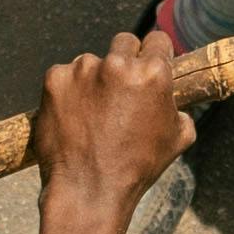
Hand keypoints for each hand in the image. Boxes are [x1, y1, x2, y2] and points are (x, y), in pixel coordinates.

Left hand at [32, 28, 189, 232]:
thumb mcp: (178, 140)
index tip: (148, 66)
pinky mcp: (55, 79)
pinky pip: (65, 76)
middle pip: (124, 43)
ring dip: (94, 80)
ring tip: (92, 116)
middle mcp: (118, 64)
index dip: (155, 55)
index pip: (158, 41)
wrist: (88, 191)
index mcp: (153, 73)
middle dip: (125, 60)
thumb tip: (173, 101)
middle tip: (120, 90)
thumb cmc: (136, 169)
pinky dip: (68, 92)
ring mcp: (83, 69)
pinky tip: (73, 118)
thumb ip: (178, 109)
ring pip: (92, 63)